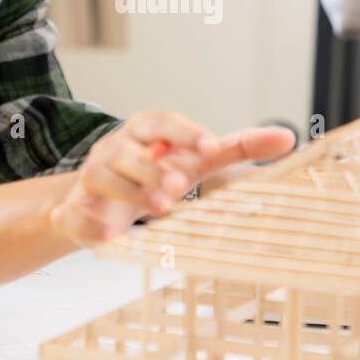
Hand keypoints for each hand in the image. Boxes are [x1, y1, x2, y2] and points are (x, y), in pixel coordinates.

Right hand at [50, 111, 295, 244]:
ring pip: (102, 178)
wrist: (94, 201)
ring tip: (159, 208)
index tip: (212, 146)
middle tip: (179, 186)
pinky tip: (108, 236)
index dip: (185, 133)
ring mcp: (89, 179)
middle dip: (152, 167)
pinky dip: (89, 224)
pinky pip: (75, 214)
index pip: (161, 123)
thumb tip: (288, 137)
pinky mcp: (72, 211)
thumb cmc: (155, 171)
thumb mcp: (196, 159)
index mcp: (143, 131)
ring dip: (129, 192)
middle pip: (128, 151)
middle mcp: (113, 149)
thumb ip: (237, 147)